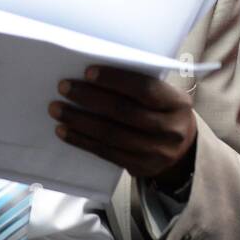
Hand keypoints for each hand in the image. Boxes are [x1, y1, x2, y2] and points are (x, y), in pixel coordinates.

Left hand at [48, 65, 197, 189]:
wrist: (182, 150)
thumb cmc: (163, 111)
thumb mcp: (164, 95)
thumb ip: (139, 85)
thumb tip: (94, 74)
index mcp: (177, 103)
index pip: (145, 89)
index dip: (115, 80)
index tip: (88, 72)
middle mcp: (170, 128)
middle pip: (124, 112)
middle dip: (90, 98)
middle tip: (64, 88)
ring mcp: (156, 152)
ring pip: (112, 135)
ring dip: (80, 121)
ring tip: (57, 110)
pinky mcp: (140, 167)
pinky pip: (106, 153)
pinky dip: (82, 141)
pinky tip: (64, 131)